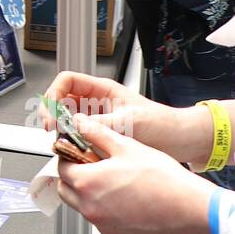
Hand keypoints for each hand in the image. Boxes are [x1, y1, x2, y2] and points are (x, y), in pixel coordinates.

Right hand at [41, 70, 207, 163]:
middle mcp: (97, 103)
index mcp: (102, 90)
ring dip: (61, 130)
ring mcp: (98, 120)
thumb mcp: (129, 122)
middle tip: (51, 131)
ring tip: (63, 142)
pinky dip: (72, 143)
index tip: (53, 114)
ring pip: (67, 120)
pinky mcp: (101, 137)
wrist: (182, 142)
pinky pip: (78, 137)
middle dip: (53, 114)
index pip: (66, 81)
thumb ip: (100, 123)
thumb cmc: (164, 124)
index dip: (54, 95)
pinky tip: (75, 152)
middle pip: (62, 101)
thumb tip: (73, 127)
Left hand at [56, 116, 214, 233]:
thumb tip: (80, 124)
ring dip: (85, 192)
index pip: (61, 167)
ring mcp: (101, 223)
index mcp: (87, 182)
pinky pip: (98, 218)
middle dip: (72, 175)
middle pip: (65, 189)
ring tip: (108, 179)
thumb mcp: (126, 146)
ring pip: (80, 205)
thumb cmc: (162, 180)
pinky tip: (121, 196)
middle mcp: (89, 207)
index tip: (76, 150)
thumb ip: (97, 133)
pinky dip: (101, 207)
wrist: (187, 209)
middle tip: (88, 164)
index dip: (67, 156)